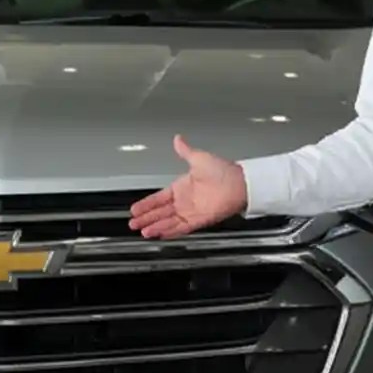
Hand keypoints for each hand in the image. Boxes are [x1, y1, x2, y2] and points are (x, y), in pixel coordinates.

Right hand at [128, 134, 247, 238]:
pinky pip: (181, 228)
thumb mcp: (199, 158)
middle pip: (161, 212)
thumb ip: (185, 151)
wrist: (239, 184)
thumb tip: (177, 139)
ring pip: (168, 221)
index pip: (159, 198)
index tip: (135, 209)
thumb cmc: (224, 170)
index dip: (146, 204)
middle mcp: (185, 201)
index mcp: (182, 187)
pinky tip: (159, 233)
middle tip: (133, 223)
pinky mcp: (199, 220)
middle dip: (146, 218)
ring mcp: (191, 212)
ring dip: (155, 226)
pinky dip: (169, 231)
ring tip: (142, 231)